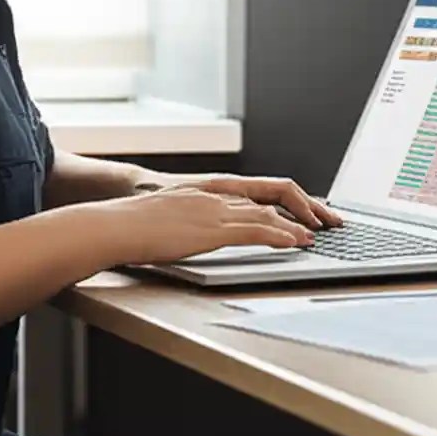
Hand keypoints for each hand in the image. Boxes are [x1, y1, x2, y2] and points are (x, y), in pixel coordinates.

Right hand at [93, 187, 316, 265]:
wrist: (114, 224)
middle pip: (269, 196)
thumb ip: (183, 222)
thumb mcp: (164, 218)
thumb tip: (185, 236)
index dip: (281, 201)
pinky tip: (295, 243)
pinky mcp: (212, 229)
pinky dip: (281, 235)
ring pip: (268, 212)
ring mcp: (214, 211)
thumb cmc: (129, 226)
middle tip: (322, 219)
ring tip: (316, 235)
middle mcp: (214, 196)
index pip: (253, 192)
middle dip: (300, 208)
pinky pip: (256, 230)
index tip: (299, 211)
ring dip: (296, 223)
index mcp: (204, 192)